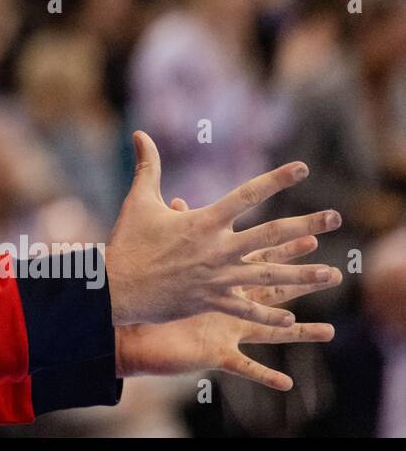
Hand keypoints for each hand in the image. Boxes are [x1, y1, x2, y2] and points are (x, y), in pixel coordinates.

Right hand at [104, 131, 340, 326]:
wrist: (116, 286)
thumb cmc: (127, 241)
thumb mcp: (139, 200)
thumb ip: (147, 167)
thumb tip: (139, 134)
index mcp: (203, 220)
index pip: (248, 195)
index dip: (276, 179)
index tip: (302, 169)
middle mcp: (217, 248)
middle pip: (271, 235)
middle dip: (307, 224)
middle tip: (335, 217)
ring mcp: (217, 277)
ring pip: (269, 276)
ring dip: (302, 275)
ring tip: (331, 274)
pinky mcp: (211, 301)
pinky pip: (246, 309)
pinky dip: (268, 313)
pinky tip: (291, 316)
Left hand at [114, 229, 342, 390]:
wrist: (135, 331)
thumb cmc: (153, 294)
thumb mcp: (169, 260)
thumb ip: (177, 227)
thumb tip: (177, 198)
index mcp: (222, 282)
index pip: (257, 260)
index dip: (282, 249)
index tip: (312, 237)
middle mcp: (231, 305)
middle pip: (272, 290)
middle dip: (303, 281)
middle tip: (336, 273)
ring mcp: (227, 331)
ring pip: (270, 331)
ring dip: (300, 332)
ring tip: (330, 333)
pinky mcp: (215, 353)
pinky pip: (243, 366)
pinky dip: (264, 376)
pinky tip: (286, 383)